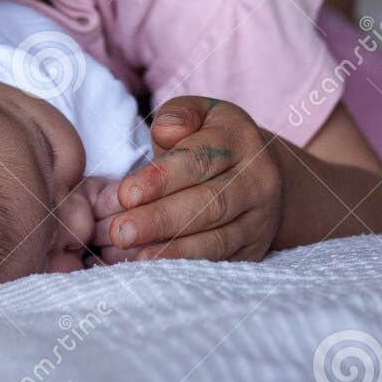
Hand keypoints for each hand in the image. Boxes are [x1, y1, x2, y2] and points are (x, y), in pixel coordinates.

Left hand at [90, 96, 283, 262]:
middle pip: (209, 204)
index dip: (161, 179)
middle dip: (161, 220)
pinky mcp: (254, 248)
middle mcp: (257, 181)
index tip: (126, 195)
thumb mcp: (198, 112)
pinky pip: (221, 260)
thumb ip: (178, 115)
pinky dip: (188, 266)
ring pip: (218, 239)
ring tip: (135, 256)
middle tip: (121, 232)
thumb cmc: (212, 137)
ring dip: (174, 251)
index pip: (199, 160)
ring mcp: (260, 219)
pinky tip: (158, 269)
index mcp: (240, 140)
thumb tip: (166, 132)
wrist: (260, 170)